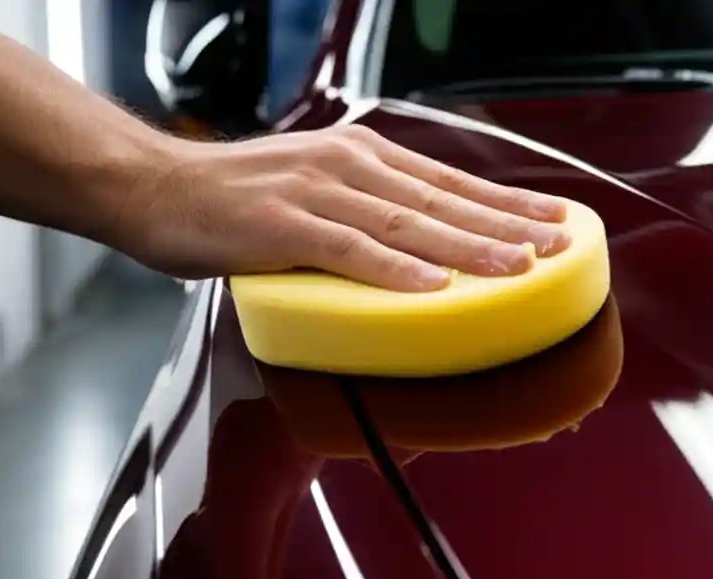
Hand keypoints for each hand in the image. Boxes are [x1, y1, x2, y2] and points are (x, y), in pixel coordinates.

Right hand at [110, 125, 570, 290]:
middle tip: (558, 245)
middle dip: (507, 224)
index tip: (555, 220)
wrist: (154, 186)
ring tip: (516, 267)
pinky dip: (393, 271)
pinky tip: (431, 287)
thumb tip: (420, 251)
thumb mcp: (315, 187)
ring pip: (407, 224)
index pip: (449, 182)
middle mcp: (349, 166)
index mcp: (362, 157)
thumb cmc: (235, 199)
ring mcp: (316, 192)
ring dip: (466, 247)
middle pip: (443, 201)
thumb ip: (365, 210)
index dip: (506, 203)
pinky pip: (348, 250)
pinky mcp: (281, 225)